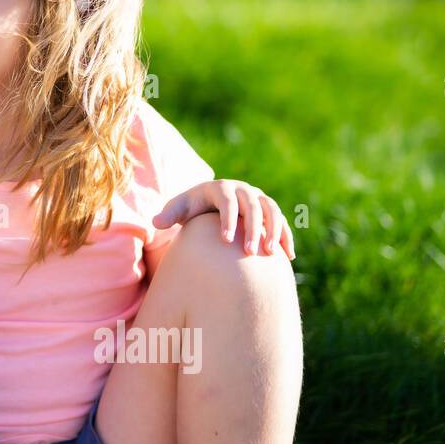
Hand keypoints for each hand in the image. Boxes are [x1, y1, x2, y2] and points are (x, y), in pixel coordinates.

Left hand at [152, 179, 295, 259]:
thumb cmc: (191, 207)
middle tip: (249, 252)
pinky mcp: (268, 210)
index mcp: (220, 187)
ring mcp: (258, 198)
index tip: (225, 241)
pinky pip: (281, 221)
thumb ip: (169, 214)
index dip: (227, 220)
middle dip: (252, 228)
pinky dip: (285, 236)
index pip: (226, 202)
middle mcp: (243, 190)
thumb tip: (155, 222)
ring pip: (271, 212)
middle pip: (252, 206)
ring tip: (270, 254)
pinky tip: (288, 256)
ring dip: (273, 231)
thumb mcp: (179, 209)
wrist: (210, 202)